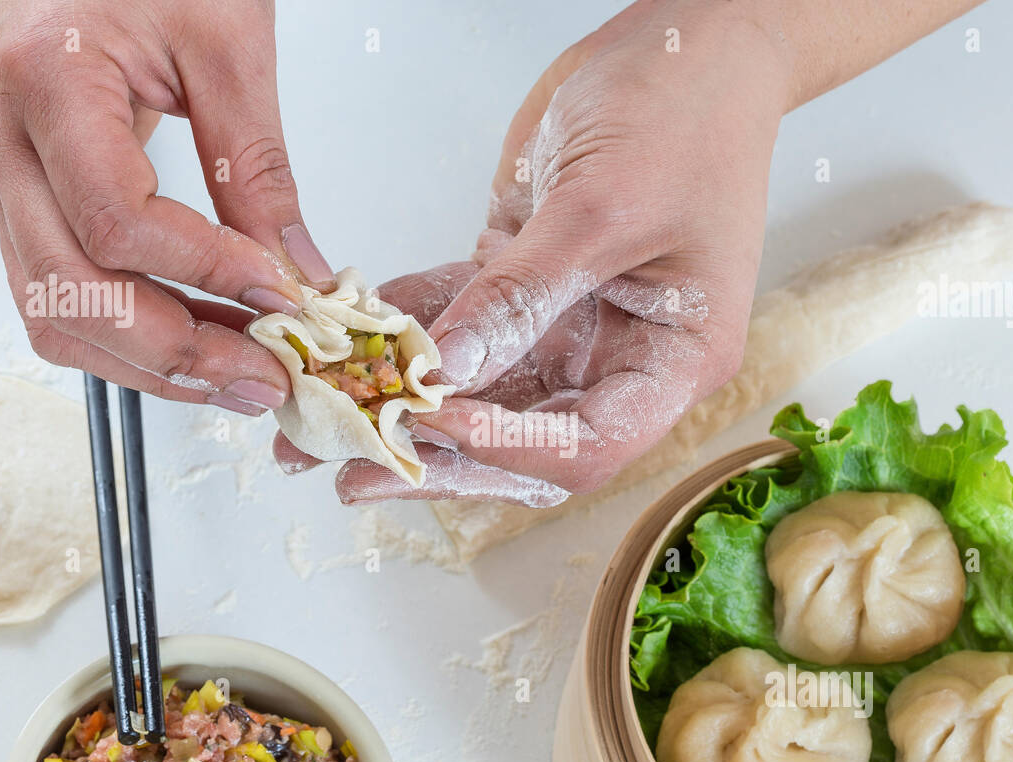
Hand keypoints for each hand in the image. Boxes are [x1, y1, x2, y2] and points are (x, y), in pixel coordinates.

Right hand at [0, 0, 332, 414]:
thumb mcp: (227, 44)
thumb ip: (257, 165)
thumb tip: (297, 272)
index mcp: (47, 80)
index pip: (117, 219)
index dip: (205, 272)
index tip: (281, 296)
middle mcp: (4, 137)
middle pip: (70, 289)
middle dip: (175, 351)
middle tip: (264, 377)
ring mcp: (5, 171)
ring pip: (53, 309)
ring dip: (149, 363)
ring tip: (237, 380)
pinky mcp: (25, 194)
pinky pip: (60, 292)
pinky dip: (128, 335)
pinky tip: (197, 346)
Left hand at [276, 0, 786, 500]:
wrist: (684, 40)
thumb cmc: (680, 115)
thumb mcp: (598, 210)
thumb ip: (520, 297)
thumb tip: (446, 373)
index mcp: (673, 360)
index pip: (588, 443)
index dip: (508, 450)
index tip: (433, 424)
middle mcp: (621, 356)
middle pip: (524, 436)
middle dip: (439, 455)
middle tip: (354, 469)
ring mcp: (572, 322)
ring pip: (482, 390)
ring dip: (408, 404)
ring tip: (328, 417)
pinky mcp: (527, 281)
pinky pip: (460, 321)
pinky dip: (407, 330)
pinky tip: (350, 341)